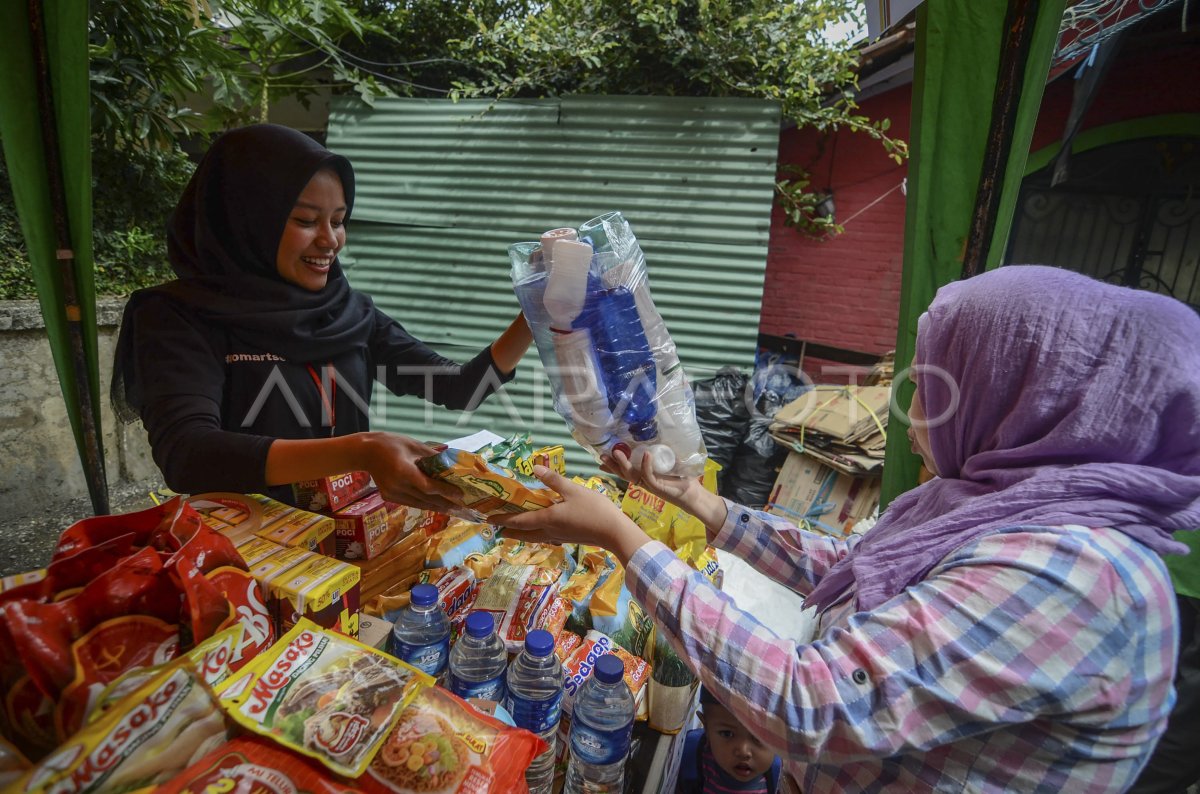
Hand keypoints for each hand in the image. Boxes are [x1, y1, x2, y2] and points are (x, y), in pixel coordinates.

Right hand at [362, 432, 461, 512]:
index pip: (428, 486)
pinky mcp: (388, 497)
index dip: (445, 491)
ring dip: (436, 507)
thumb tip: (451, 464)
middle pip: (426, 498)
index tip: (460, 494)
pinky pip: (410, 502)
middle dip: (445, 503)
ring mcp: (391, 494)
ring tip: (452, 509)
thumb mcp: (414, 446)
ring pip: (419, 504)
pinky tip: (436, 505)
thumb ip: (432, 456)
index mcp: (403, 471)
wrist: (365, 452)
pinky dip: (424, 504)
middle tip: (462, 506)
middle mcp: (397, 486)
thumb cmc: (391, 444)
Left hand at [497, 466, 651, 565]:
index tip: (489, 520)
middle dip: (510, 531)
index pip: (519, 521)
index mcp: (548, 519)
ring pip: (536, 537)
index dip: (503, 520)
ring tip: (516, 530)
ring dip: (523, 533)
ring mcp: (560, 537)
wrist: (614, 533)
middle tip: (498, 529)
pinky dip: (538, 534)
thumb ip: (554, 480)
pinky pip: (547, 537)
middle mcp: (550, 531)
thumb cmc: (594, 510)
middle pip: (525, 533)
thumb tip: (535, 468)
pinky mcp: (570, 538)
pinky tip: (543, 530)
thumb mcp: (573, 490)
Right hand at [601, 447, 700, 506]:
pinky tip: (646, 454)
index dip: (613, 466)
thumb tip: (660, 434)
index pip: (625, 471)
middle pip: (624, 474)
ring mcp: (650, 485)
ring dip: (623, 464)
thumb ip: (663, 452)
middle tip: (601, 456)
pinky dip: (646, 465)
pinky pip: (648, 476)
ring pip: (632, 475)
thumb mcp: (670, 463)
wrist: (694, 495)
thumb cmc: (683, 479)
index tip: (602, 458)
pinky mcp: (658, 488)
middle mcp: (644, 481)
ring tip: (617, 452)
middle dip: (612, 465)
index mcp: (644, 476)